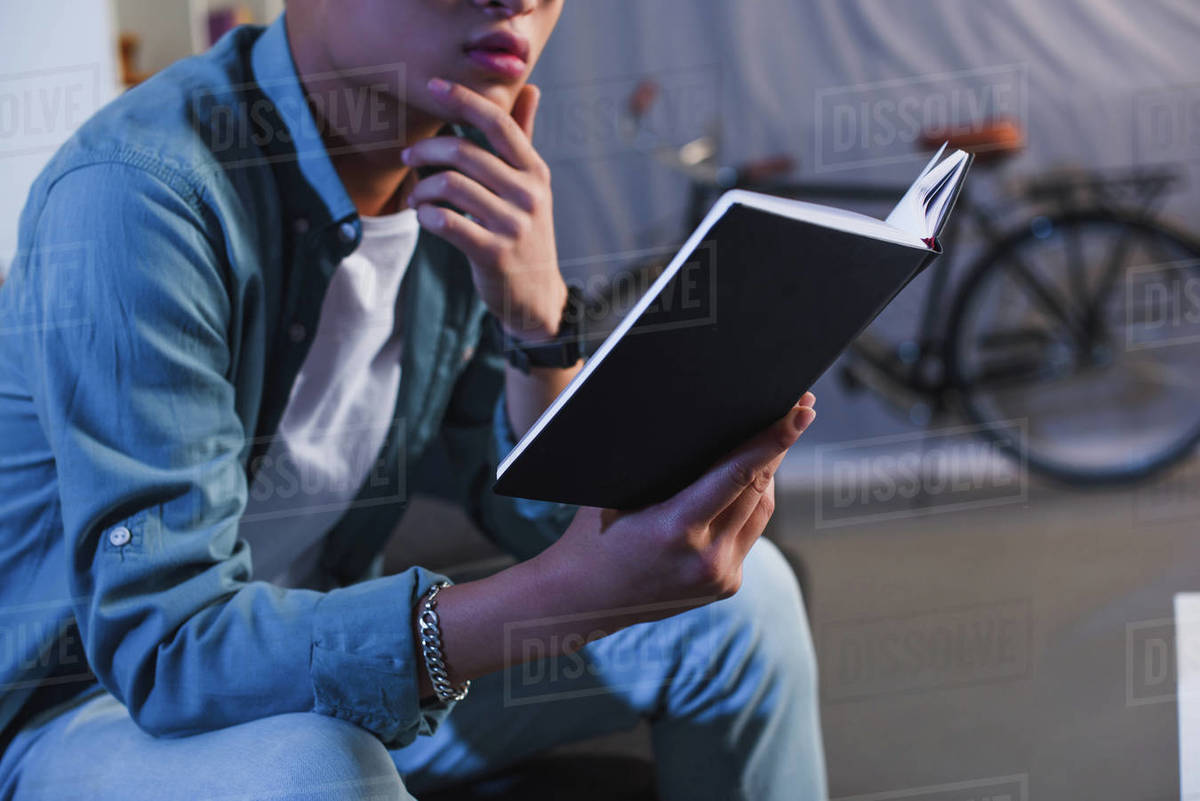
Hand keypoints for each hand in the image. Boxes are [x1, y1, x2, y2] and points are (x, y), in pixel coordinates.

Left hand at [404, 78, 565, 339]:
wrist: (535, 296)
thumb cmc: (524, 232)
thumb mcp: (531, 186)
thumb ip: (525, 138)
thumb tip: (530, 88)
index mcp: (535, 171)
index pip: (499, 124)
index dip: (464, 100)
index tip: (433, 86)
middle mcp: (529, 195)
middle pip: (466, 153)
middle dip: (427, 150)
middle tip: (408, 158)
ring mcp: (514, 226)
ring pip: (451, 187)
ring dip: (422, 188)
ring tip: (416, 198)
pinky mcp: (495, 255)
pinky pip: (447, 223)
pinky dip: (426, 216)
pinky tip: (424, 217)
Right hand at [538, 393, 817, 628]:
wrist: (578, 600)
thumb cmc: (592, 537)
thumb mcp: (619, 493)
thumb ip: (667, 469)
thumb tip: (709, 428)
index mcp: (675, 529)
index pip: (738, 474)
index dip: (773, 439)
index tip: (800, 413)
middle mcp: (705, 558)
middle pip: (759, 487)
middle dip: (775, 447)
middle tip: (794, 411)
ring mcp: (720, 577)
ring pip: (761, 510)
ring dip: (766, 474)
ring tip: (770, 441)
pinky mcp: (726, 586)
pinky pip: (750, 534)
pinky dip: (750, 505)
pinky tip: (747, 483)